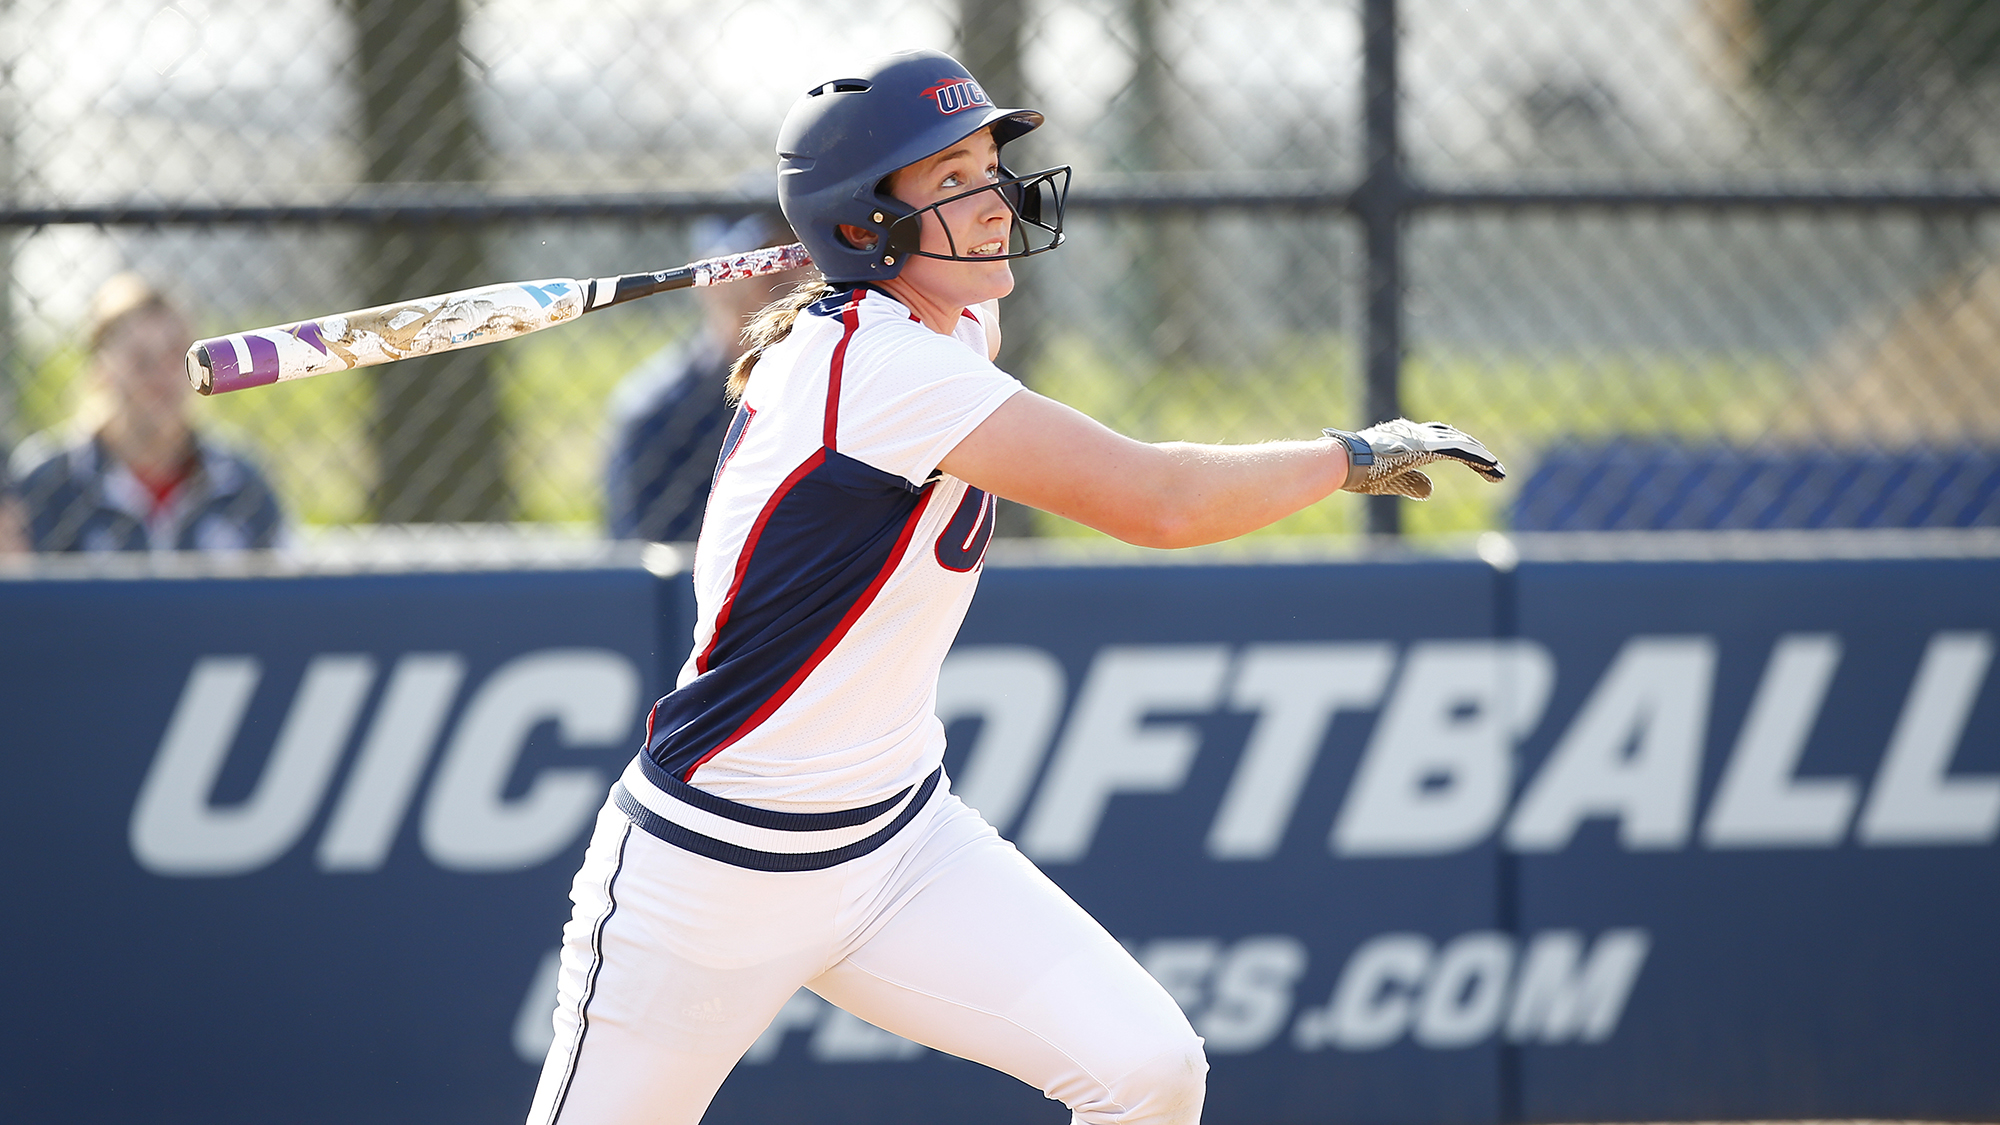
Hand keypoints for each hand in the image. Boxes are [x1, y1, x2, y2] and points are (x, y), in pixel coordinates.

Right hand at [1325, 419, 1505, 499]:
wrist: (1343, 462)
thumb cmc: (1357, 472)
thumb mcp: (1389, 481)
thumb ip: (1411, 483)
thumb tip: (1431, 491)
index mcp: (1404, 438)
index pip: (1439, 439)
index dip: (1459, 449)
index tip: (1476, 462)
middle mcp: (1415, 433)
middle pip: (1454, 438)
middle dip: (1476, 453)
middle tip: (1494, 468)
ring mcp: (1420, 438)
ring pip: (1461, 444)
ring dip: (1482, 458)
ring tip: (1499, 472)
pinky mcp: (1425, 447)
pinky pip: (1459, 451)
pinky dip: (1478, 459)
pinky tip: (1491, 468)